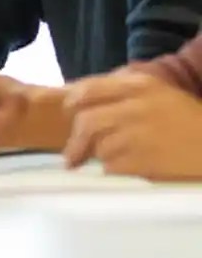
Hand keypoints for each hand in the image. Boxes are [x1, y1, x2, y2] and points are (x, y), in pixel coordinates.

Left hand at [63, 71, 201, 179]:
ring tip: (117, 161)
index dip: (72, 104)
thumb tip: (80, 100)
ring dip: (100, 158)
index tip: (69, 116)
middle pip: (86, 121)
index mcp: (139, 86)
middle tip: (73, 156)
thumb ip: (122, 93)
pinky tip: (128, 171)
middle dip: (76, 141)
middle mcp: (135, 106)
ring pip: (99, 147)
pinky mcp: (143, 159)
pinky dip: (114, 171)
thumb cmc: (188, 121)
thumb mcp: (159, 94)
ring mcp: (138, 133)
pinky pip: (112, 167)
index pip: (89, 89)